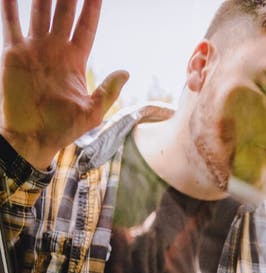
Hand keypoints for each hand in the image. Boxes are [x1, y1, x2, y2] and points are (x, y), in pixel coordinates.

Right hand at [0, 0, 127, 168]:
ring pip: (39, 12)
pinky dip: (10, 6)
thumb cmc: (63, 129)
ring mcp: (34, 49)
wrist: (32, 138)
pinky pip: (11, 24)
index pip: (86, 26)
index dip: (92, 7)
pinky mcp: (14, 54)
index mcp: (75, 61)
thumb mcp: (92, 113)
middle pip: (63, 12)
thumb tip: (126, 72)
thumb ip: (108, 91)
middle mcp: (55, 50)